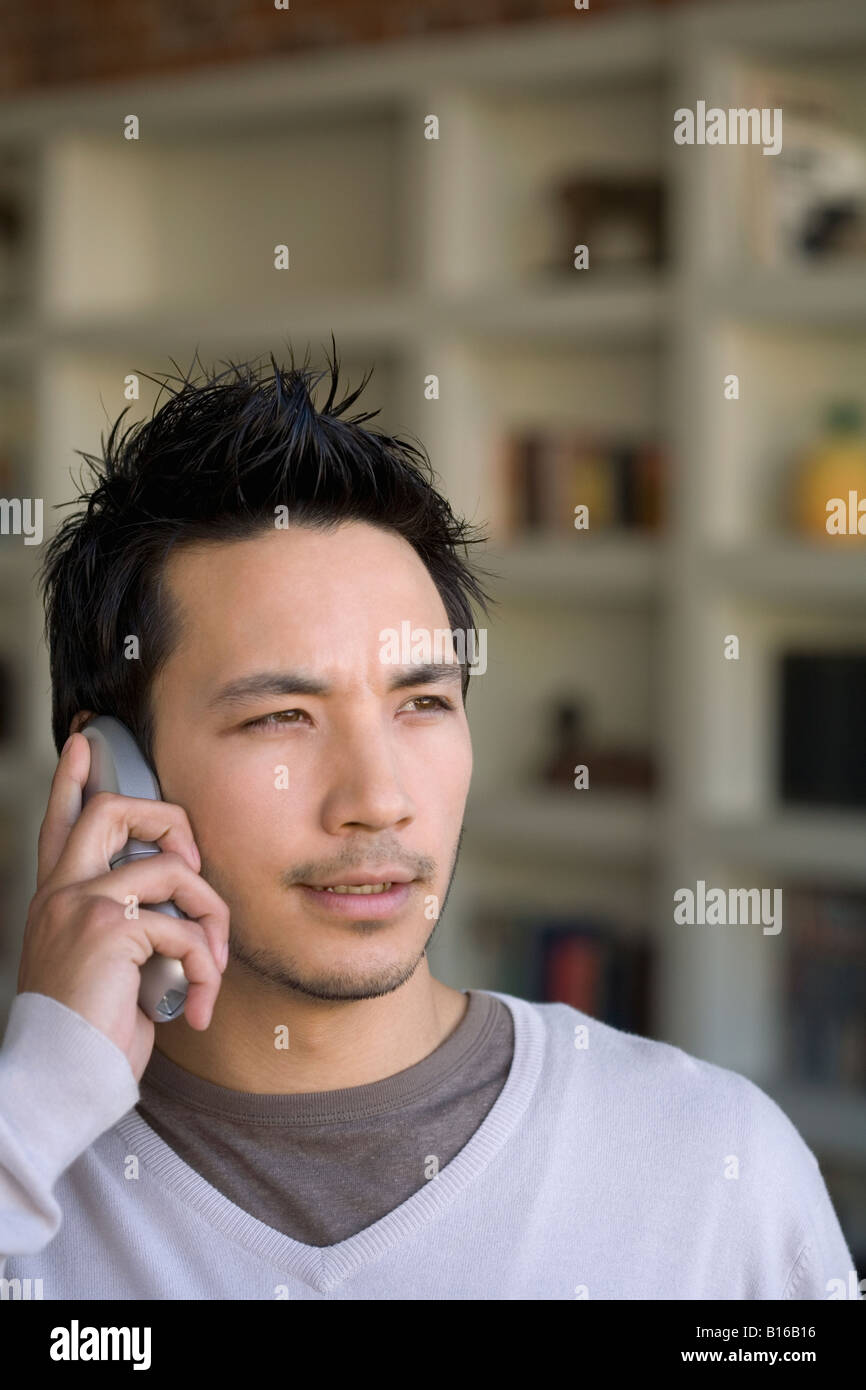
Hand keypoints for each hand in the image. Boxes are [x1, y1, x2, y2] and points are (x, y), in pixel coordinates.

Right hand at [18, 732, 229, 1081]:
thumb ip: (125, 925)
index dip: (73, 782)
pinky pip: (185, 927)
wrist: (62, 1079)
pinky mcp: (109, 929)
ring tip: (211, 965)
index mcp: (56, 900)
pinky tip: (198, 1005)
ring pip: (172, 868)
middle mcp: (61, 894)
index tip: (85, 744)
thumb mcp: (104, 967)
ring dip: (211, 917)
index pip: (61, 825)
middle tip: (193, 864)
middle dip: (170, 820)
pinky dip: (206, 967)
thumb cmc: (91, 1033)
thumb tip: (175, 902)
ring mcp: (81, 905)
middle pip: (113, 811)